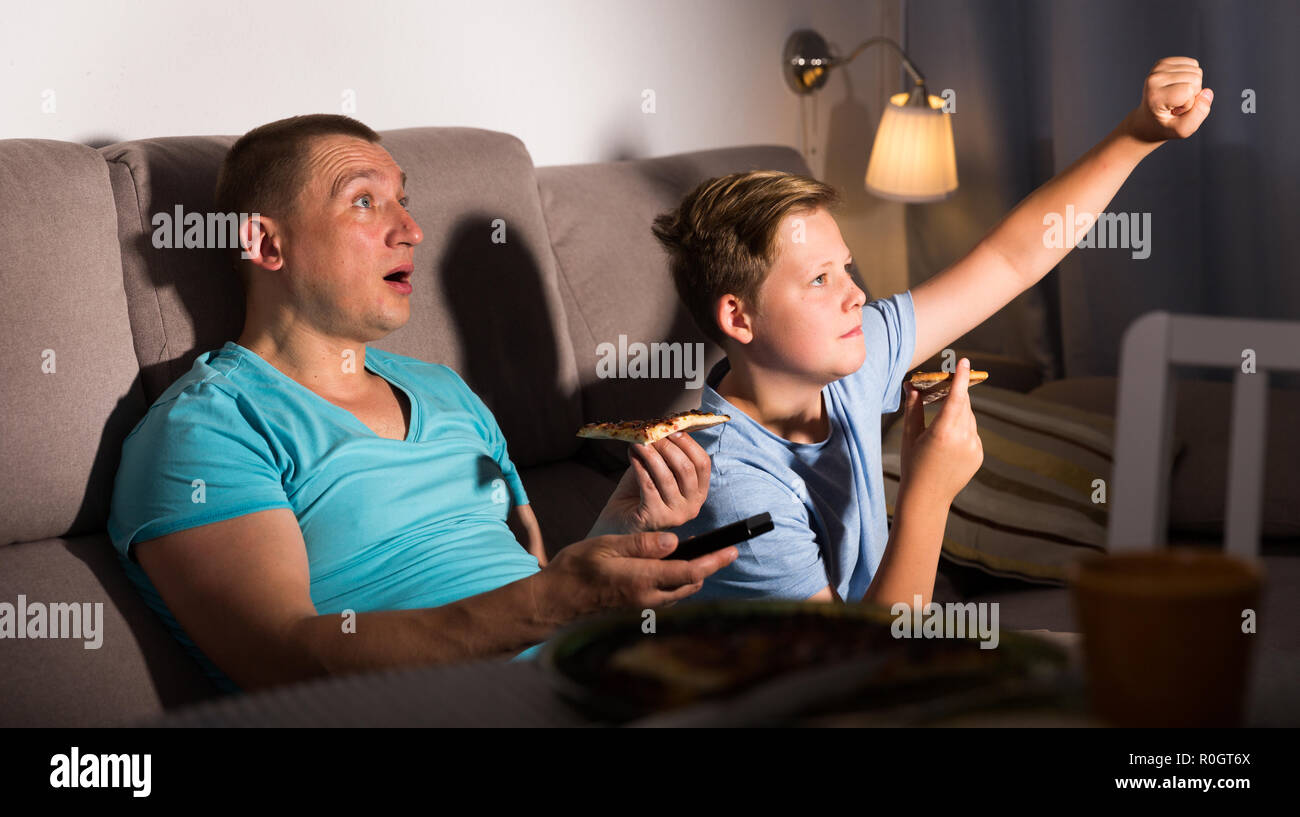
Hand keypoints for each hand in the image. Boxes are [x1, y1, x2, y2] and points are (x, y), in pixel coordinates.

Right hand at [540, 531, 737, 619]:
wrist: (554, 603)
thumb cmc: (575, 570)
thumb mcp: (607, 546)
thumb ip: (643, 544)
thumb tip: (675, 541)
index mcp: (642, 579)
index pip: (689, 571)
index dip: (714, 561)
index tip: (732, 550)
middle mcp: (647, 598)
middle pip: (690, 584)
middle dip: (709, 568)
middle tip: (720, 549)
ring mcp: (642, 608)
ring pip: (680, 593)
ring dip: (693, 576)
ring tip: (698, 554)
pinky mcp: (636, 610)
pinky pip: (666, 597)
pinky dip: (676, 583)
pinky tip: (671, 568)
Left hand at [588, 432, 711, 535]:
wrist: (618, 522)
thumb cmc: (638, 493)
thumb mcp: (657, 471)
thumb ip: (665, 454)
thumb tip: (664, 426)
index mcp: (699, 493)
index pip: (703, 463)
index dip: (688, 443)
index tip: (671, 430)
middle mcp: (693, 506)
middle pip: (686, 468)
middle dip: (667, 446)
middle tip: (650, 434)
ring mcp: (676, 515)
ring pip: (666, 476)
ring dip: (651, 454)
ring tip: (638, 442)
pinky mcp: (656, 518)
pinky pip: (648, 485)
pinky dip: (639, 466)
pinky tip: (632, 455)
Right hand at [899, 358, 983, 503]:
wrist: (927, 497)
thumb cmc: (913, 464)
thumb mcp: (910, 435)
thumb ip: (914, 408)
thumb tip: (912, 385)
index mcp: (943, 431)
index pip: (956, 397)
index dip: (960, 377)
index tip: (964, 361)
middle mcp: (963, 438)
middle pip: (963, 405)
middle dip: (955, 394)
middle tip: (945, 386)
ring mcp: (974, 447)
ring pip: (969, 418)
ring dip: (958, 412)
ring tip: (940, 425)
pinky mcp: (979, 454)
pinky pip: (972, 433)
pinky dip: (962, 429)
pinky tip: (948, 442)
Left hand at [1124, 56, 1212, 142]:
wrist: (1147, 120)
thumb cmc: (1165, 126)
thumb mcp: (1183, 129)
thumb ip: (1199, 114)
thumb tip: (1208, 92)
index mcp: (1155, 96)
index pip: (1188, 90)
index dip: (1189, 103)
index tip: (1175, 111)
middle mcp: (1154, 78)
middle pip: (1195, 78)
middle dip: (1192, 94)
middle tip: (1176, 104)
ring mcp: (1157, 68)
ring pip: (1196, 71)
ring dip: (1192, 86)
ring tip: (1175, 97)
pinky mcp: (1163, 62)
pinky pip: (1193, 64)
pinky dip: (1191, 77)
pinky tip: (1177, 87)